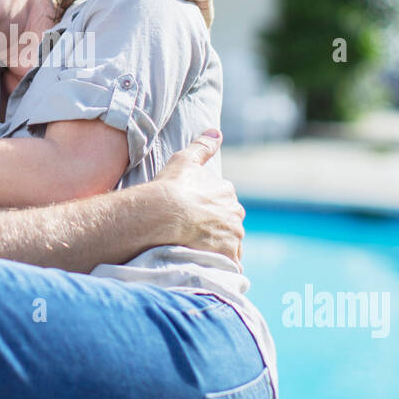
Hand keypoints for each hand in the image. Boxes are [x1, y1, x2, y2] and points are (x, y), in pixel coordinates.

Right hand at [148, 130, 243, 267]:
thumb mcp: (184, 160)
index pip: (224, 201)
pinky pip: (230, 265)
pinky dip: (222, 266)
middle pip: (229, 223)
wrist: (162, 215)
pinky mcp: (228, 256)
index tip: (195, 213)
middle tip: (195, 233)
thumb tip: (216, 131)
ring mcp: (233, 236)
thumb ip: (202, 146)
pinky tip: (209, 266)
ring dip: (220, 247)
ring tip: (199, 251)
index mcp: (227, 192)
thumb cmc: (171, 187)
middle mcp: (235, 213)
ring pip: (231, 244)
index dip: (209, 208)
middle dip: (217, 228)